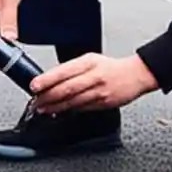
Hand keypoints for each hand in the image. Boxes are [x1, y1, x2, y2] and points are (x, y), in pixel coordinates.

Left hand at [30, 53, 157, 113]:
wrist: (136, 75)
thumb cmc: (111, 67)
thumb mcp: (91, 60)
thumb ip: (72, 69)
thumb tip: (51, 79)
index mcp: (88, 62)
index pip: (64, 71)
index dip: (47, 80)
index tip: (35, 86)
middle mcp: (94, 76)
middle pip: (66, 88)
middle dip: (47, 97)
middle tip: (35, 101)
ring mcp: (99, 91)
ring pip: (73, 101)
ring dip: (55, 106)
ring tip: (43, 109)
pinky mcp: (104, 103)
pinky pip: (82, 108)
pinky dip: (68, 110)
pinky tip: (59, 112)